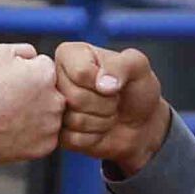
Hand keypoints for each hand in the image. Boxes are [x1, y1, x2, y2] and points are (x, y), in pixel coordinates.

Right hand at [0, 41, 63, 163]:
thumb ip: (26, 50)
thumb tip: (36, 57)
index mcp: (47, 74)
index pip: (47, 69)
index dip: (28, 75)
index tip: (13, 84)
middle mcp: (57, 99)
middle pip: (52, 93)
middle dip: (37, 96)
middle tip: (12, 102)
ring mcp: (53, 124)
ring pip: (50, 115)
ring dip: (37, 115)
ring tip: (12, 118)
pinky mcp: (47, 145)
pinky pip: (46, 136)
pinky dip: (34, 135)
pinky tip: (15, 131)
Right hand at [54, 42, 170, 175]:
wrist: (140, 122)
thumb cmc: (137, 88)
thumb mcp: (138, 67)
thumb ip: (122, 65)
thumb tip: (102, 83)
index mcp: (69, 54)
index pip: (80, 72)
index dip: (103, 83)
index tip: (112, 81)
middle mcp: (55, 78)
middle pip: (74, 97)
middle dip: (104, 104)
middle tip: (112, 100)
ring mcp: (54, 106)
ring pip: (74, 120)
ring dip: (101, 121)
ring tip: (107, 112)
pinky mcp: (57, 132)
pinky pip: (72, 139)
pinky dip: (93, 137)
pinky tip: (98, 128)